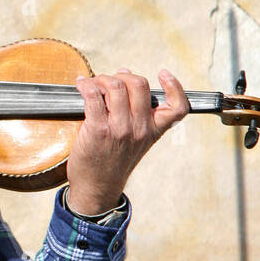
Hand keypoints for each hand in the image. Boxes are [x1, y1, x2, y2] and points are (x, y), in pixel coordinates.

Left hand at [65, 67, 189, 214]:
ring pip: (115, 86)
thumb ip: (135, 110)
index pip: (178, 107)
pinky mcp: (98, 130)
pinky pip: (92, 96)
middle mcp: (140, 129)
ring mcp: (120, 129)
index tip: (163, 74)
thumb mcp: (136, 140)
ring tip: (93, 84)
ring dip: (101, 79)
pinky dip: (85, 85)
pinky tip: (81, 85)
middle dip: (122, 76)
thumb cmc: (113, 161)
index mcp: (154, 130)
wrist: (97, 188)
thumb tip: (124, 73)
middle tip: (110, 82)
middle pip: (138, 84)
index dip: (175, 86)